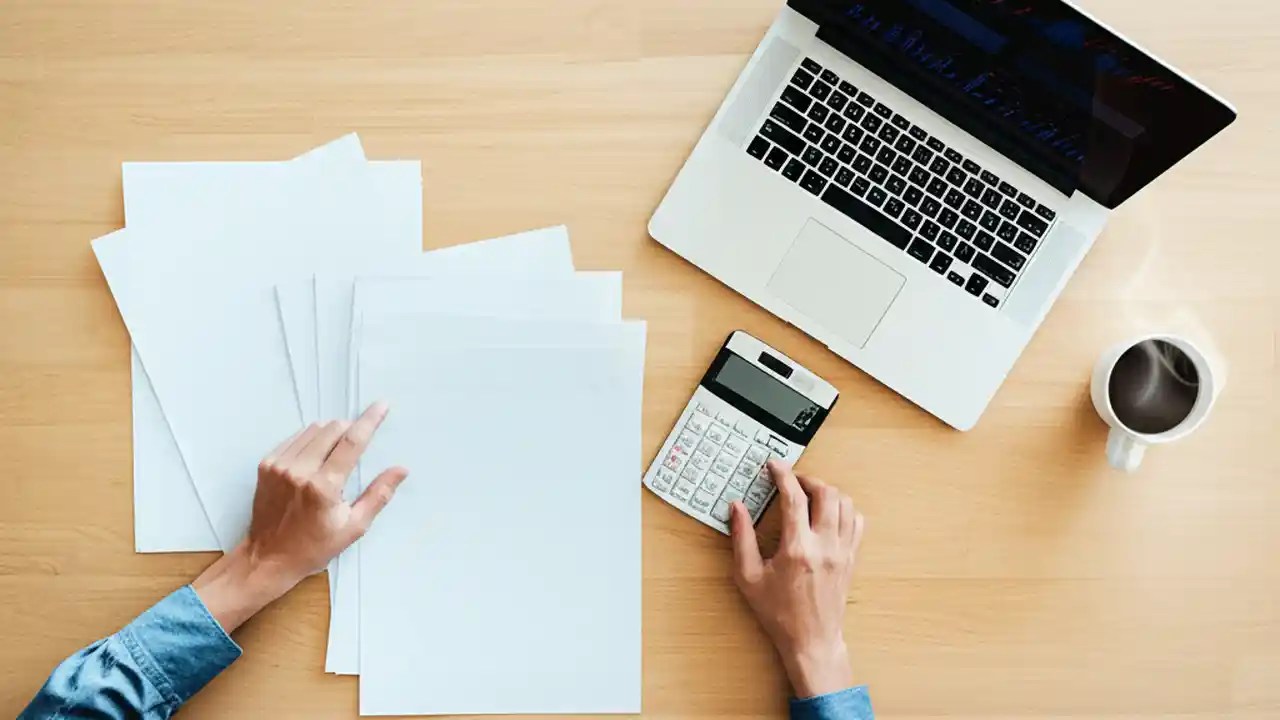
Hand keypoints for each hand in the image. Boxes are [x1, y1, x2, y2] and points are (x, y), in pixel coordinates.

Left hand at [193, 402, 408, 631]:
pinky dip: (309, 440)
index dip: (370, 420)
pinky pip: (294, 438)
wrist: (266, 558)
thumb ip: (378, 494)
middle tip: (356, 445)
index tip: (381, 406)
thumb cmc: (313, 547)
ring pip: (313, 429)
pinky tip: (314, 458)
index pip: (352, 442)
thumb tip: (400, 470)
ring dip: (329, 434)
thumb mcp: (354, 527)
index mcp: (324, 487)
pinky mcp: (267, 464)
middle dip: (350, 429)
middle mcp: (299, 471)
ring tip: (334, 456)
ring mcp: (279, 465)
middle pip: (332, 429)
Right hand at [730, 460, 864, 698]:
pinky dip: (845, 509)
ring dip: (827, 491)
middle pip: (826, 493)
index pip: (793, 497)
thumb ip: (741, 538)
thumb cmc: (778, 612)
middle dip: (808, 478)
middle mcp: (824, 546)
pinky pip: (856, 521)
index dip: (783, 474)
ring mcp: (842, 552)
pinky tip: (828, 512)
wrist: (811, 640)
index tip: (774, 465)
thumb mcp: (748, 577)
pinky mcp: (852, 558)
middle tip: (792, 480)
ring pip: (845, 503)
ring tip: (809, 494)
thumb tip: (736, 507)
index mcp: (797, 549)